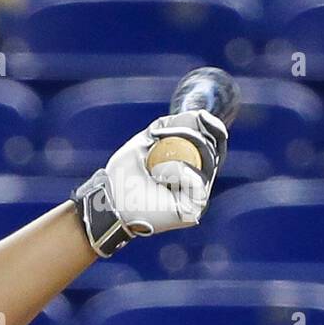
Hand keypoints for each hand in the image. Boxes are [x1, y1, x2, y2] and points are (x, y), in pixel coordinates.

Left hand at [73, 109, 227, 256]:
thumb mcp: (142, 144)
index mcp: (189, 166)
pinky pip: (196, 181)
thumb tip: (194, 115)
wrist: (109, 202)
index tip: (201, 116)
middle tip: (170, 134)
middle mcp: (197, 181)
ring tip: (154, 166)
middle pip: (214, 152)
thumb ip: (164, 128)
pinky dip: (175, 172)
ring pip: (207, 164)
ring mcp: (197, 196)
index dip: (212, 128)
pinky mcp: (194, 209)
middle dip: (194, 136)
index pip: (212, 144)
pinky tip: (158, 176)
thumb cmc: (122, 177)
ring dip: (178, 156)